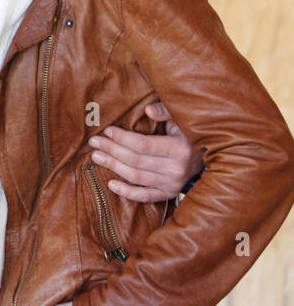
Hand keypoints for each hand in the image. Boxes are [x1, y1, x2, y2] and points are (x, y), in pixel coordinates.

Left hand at [89, 103, 203, 202]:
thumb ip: (166, 112)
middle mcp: (175, 169)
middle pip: (135, 160)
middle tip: (94, 142)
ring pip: (136, 176)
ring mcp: (172, 184)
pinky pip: (144, 196)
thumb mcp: (183, 120)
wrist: (212, 160)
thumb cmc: (191, 136)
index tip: (107, 131)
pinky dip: (127, 192)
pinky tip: (110, 184)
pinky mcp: (168, 194)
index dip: (122, 138)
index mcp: (179, 149)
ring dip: (113, 166)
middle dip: (112, 150)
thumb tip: (148, 109)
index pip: (143, 144)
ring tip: (96, 156)